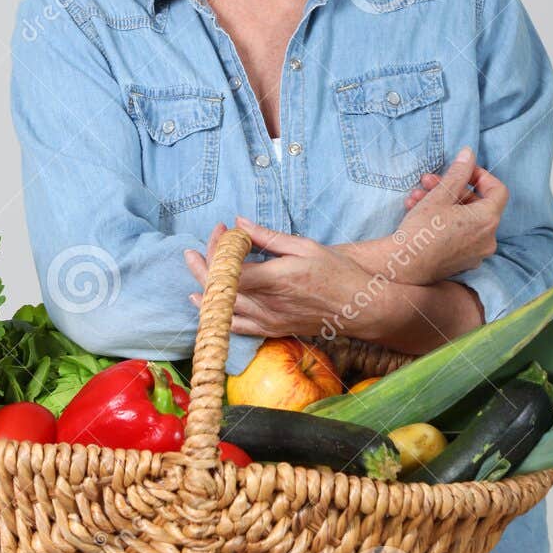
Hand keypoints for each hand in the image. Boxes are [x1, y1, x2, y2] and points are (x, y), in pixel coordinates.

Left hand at [183, 219, 389, 338]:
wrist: (359, 308)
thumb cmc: (337, 273)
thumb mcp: (304, 246)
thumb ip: (268, 237)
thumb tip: (240, 222)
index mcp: (275, 279)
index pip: (230, 267)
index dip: (217, 248)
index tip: (220, 230)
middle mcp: (268, 304)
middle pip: (220, 289)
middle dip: (203, 266)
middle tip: (193, 250)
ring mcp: (268, 321)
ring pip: (223, 308)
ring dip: (204, 287)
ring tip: (193, 267)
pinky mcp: (272, 330)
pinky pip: (235, 326)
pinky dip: (215, 313)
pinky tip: (202, 302)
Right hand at [394, 145, 507, 283]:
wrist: (403, 267)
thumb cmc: (422, 231)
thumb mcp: (440, 195)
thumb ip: (458, 172)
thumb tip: (469, 154)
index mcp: (488, 220)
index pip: (498, 190)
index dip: (480, 176)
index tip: (461, 170)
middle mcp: (488, 239)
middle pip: (477, 204)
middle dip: (452, 189)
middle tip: (429, 181)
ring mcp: (476, 253)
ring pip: (464, 219)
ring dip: (443, 203)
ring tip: (417, 197)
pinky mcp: (462, 262)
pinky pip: (459, 235)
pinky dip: (444, 222)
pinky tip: (419, 214)